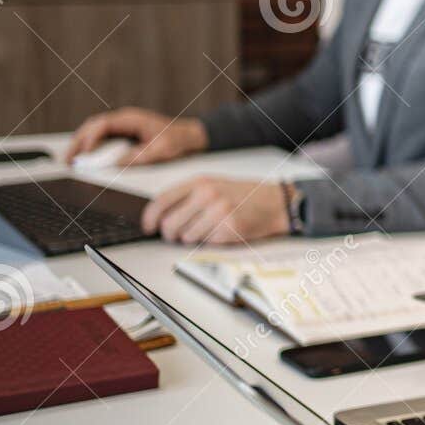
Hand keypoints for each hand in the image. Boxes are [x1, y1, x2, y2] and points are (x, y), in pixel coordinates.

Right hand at [65, 108, 206, 165]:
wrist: (189, 136)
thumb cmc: (177, 140)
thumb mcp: (160, 150)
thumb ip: (139, 156)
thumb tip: (116, 164)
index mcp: (131, 119)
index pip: (103, 125)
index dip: (91, 139)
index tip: (85, 155)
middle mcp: (123, 119)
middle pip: (93, 126)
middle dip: (78, 142)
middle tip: (67, 160)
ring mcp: (122, 126)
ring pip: (94, 131)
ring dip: (81, 144)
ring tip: (70, 161)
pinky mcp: (123, 134)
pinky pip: (102, 138)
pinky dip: (91, 146)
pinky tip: (84, 158)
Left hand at [142, 177, 288, 244]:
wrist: (276, 202)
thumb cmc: (244, 195)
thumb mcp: (214, 185)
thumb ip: (188, 196)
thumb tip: (160, 216)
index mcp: (200, 182)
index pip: (161, 201)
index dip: (150, 217)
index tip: (149, 226)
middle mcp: (208, 195)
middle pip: (170, 224)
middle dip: (170, 234)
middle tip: (177, 235)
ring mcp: (219, 212)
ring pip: (186, 236)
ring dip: (192, 239)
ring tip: (208, 230)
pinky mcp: (229, 229)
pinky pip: (206, 243)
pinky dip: (210, 242)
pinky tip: (222, 232)